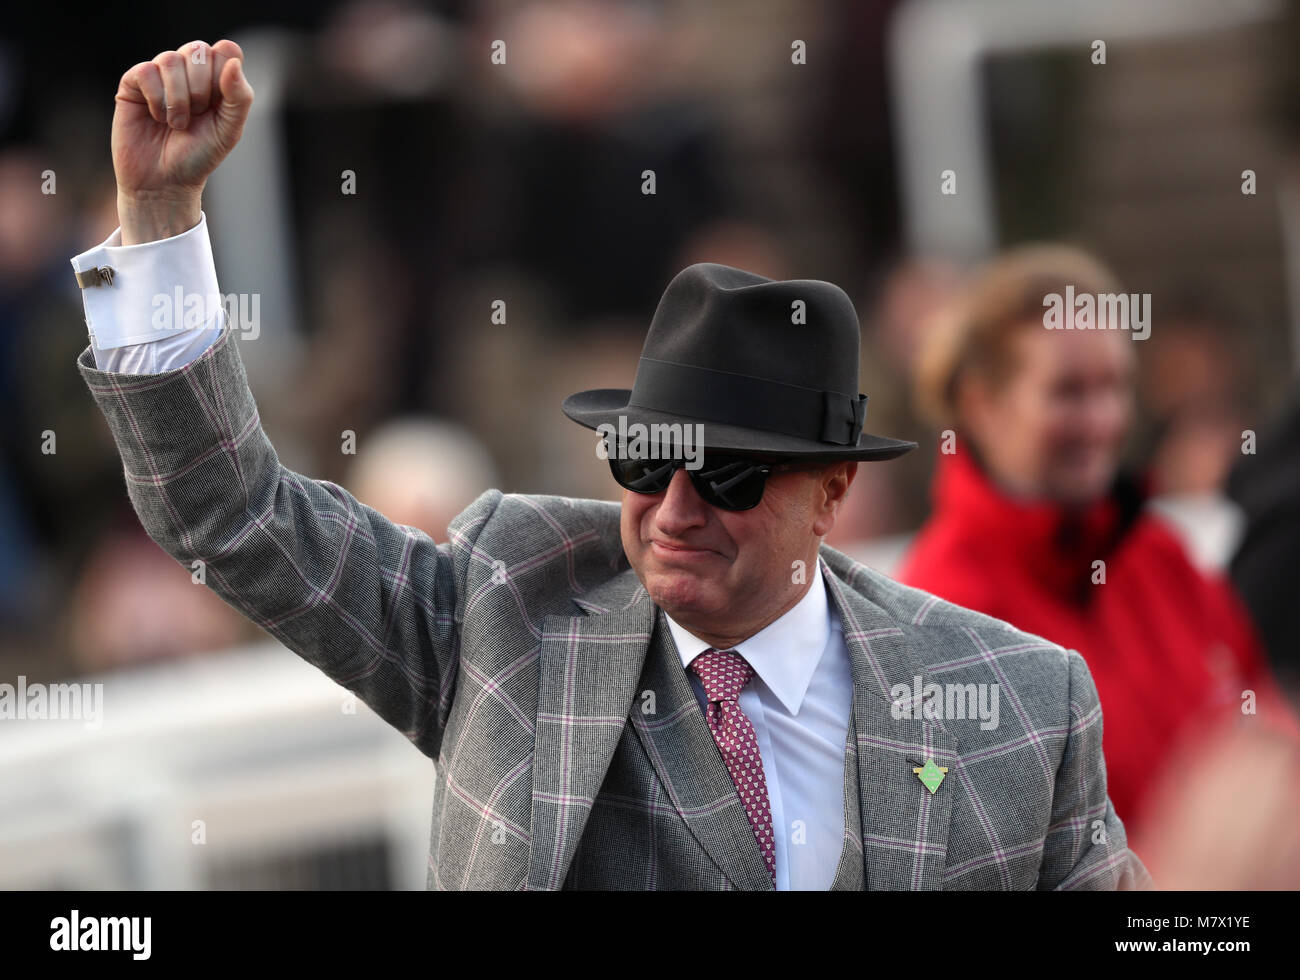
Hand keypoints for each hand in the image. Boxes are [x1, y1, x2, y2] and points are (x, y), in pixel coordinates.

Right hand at [112, 39, 253, 243]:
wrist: (164, 182)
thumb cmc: (199, 156)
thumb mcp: (229, 130)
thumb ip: (239, 97)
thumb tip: (231, 60)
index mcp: (216, 79)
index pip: (226, 50)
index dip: (223, 75)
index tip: (218, 105)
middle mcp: (188, 72)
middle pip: (198, 50)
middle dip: (200, 89)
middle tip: (196, 117)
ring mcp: (160, 75)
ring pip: (170, 59)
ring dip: (178, 99)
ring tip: (176, 124)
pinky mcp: (133, 83)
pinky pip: (146, 71)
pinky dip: (156, 99)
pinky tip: (157, 118)